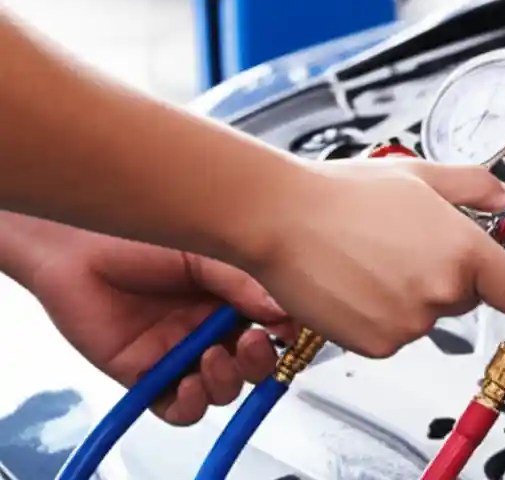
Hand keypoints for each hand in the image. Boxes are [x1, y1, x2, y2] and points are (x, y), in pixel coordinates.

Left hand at [13, 215, 291, 425]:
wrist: (74, 247)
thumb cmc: (134, 236)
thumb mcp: (202, 251)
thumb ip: (242, 281)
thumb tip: (284, 310)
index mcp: (232, 293)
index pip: (275, 323)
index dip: (287, 331)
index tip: (289, 327)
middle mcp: (211, 325)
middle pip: (255, 363)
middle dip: (261, 360)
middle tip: (252, 342)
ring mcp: (181, 352)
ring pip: (224, 388)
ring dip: (228, 380)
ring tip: (214, 357)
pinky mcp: (148, 376)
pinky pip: (180, 408)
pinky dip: (193, 405)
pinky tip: (190, 383)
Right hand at [242, 159, 504, 358]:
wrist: (281, 218)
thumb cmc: (343, 194)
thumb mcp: (420, 175)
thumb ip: (474, 186)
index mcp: (463, 250)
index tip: (497, 279)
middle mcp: (443, 291)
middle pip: (467, 300)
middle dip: (446, 279)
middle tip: (405, 248)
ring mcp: (411, 322)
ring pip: (426, 318)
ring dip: (408, 298)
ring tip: (372, 260)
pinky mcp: (378, 345)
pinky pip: (392, 335)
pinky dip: (378, 317)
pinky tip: (355, 284)